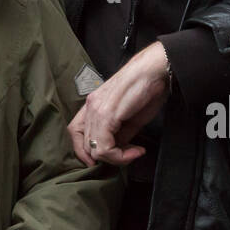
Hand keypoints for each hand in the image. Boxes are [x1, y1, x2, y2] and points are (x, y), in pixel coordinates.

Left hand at [68, 41, 168, 166]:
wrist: (154, 70)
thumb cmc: (146, 88)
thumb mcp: (130, 117)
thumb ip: (120, 133)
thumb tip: (117, 149)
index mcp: (93, 105)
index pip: (75, 133)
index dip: (85, 151)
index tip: (107, 158)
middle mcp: (91, 106)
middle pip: (83, 145)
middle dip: (107, 158)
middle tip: (127, 156)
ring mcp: (96, 110)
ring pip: (94, 149)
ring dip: (116, 158)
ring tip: (134, 153)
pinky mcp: (107, 114)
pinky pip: (105, 147)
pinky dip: (121, 156)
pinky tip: (136, 150)